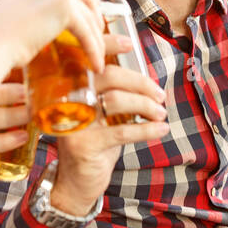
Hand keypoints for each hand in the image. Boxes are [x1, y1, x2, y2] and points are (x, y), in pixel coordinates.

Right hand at [0, 0, 104, 72]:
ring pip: (89, 13)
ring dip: (96, 36)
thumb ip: (38, 1)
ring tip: (98, 54)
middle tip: (98, 28)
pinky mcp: (65, 8)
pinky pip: (88, 31)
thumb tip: (58, 13)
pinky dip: (94, 49)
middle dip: (96, 11)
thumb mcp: (17, 6)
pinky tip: (96, 63)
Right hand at [47, 36, 169, 220]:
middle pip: (108, 76)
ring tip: (160, 113)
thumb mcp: (101, 116)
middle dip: (140, 83)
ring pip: (117, 101)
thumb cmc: (94, 144)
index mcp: (69, 88)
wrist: (75, 184)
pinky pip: (122, 131)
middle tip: (159, 95)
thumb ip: (114, 95)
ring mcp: (73, 122)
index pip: (88, 59)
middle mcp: (66, 100)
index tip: (130, 44)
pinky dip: (147, 129)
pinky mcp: (84, 145)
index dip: (107, 44)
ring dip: (146, 106)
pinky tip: (161, 130)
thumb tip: (148, 81)